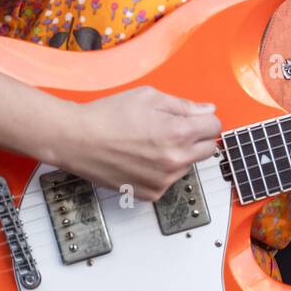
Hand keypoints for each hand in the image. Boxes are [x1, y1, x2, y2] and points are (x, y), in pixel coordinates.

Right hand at [52, 85, 222, 201]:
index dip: (204, 119)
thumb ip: (184, 105)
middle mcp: (174, 160)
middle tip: (172, 129)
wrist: (76, 140)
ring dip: (178, 155)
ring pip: (187, 165)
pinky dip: (161, 171)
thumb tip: (207, 110)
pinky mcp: (150, 193)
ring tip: (149, 143)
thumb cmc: (107, 116)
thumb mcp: (149, 97)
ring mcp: (163, 180)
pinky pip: (169, 180)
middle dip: (196, 137)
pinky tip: (142, 158)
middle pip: (208, 149)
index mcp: (178, 133)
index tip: (195, 119)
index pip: (214, 127)